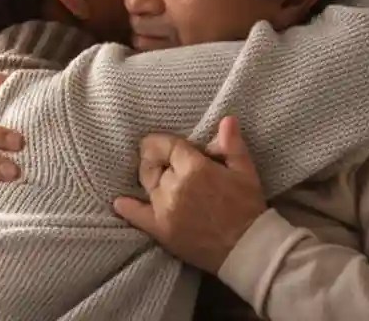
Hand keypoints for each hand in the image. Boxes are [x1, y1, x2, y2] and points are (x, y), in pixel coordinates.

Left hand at [113, 117, 266, 273]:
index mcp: (194, 168)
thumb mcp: (245, 172)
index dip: (161, 144)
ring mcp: (165, 208)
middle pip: (153, 165)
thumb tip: (227, 119)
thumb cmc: (248, 207)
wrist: (247, 248)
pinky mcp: (160, 229)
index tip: (161, 146)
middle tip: (166, 165)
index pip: (165, 146)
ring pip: (147, 185)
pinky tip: (120, 202)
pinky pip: (136, 215)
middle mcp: (175, 186)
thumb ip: (231, 145)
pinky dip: (126, 208)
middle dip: (158, 162)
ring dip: (151, 181)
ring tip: (160, 182)